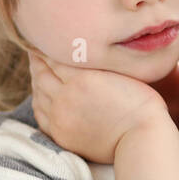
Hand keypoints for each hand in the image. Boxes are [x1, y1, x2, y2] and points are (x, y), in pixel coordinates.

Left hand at [27, 51, 170, 163]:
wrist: (141, 138)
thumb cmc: (141, 104)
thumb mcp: (122, 73)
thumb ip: (97, 64)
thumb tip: (83, 54)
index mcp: (81, 78)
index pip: (53, 57)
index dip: (46, 48)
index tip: (46, 41)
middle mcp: (65, 97)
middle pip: (41, 74)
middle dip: (38, 62)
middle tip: (36, 52)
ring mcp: (60, 117)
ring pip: (38, 94)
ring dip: (36, 81)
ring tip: (38, 72)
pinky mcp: (61, 134)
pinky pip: (40, 115)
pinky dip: (38, 103)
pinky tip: (41, 97)